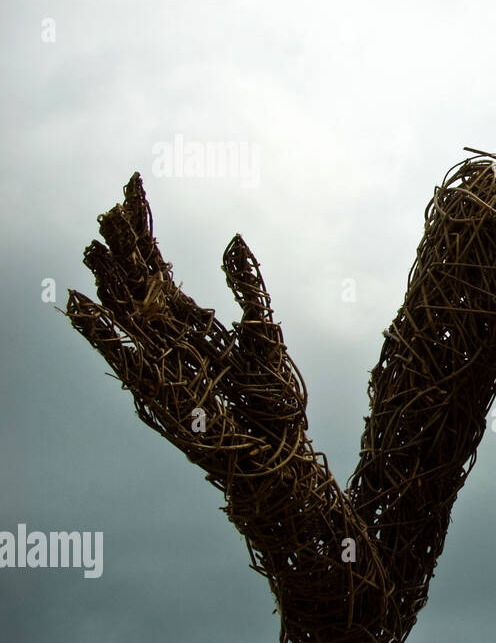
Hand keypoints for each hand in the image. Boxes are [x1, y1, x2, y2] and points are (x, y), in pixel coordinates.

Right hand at [64, 174, 307, 462]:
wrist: (271, 454)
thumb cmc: (271, 398)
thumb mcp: (263, 330)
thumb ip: (246, 284)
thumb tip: (233, 237)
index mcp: (192, 319)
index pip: (158, 265)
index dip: (143, 229)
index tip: (132, 189)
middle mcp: (168, 335)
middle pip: (136, 281)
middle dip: (124, 246)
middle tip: (108, 208)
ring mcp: (158, 360)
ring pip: (124, 310)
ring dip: (109, 279)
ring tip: (92, 244)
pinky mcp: (154, 389)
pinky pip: (119, 354)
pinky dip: (97, 331)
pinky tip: (76, 305)